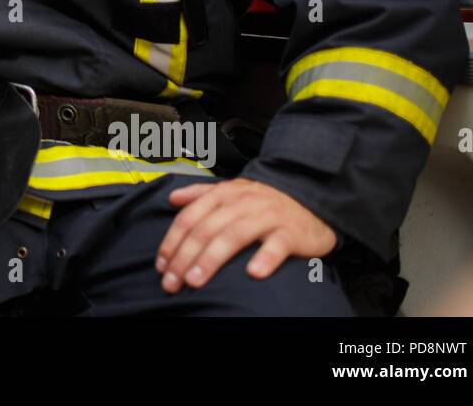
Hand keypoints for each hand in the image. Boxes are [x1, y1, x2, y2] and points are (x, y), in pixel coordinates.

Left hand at [154, 178, 336, 292]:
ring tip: (195, 281)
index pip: (190, 217)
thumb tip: (172, 198)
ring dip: (211, 259)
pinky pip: (276, 245)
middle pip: (206, 229)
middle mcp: (242, 202)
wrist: (310, 198)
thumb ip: (201, 194)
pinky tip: (253, 274)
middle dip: (184, 257)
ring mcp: (266, 216)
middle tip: (172, 282)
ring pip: (233, 236)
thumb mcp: (232, 191)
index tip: (162, 265)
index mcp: (224, 194)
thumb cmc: (265, 201)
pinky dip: (264, 258)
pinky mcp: (290, 232)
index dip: (172, 242)